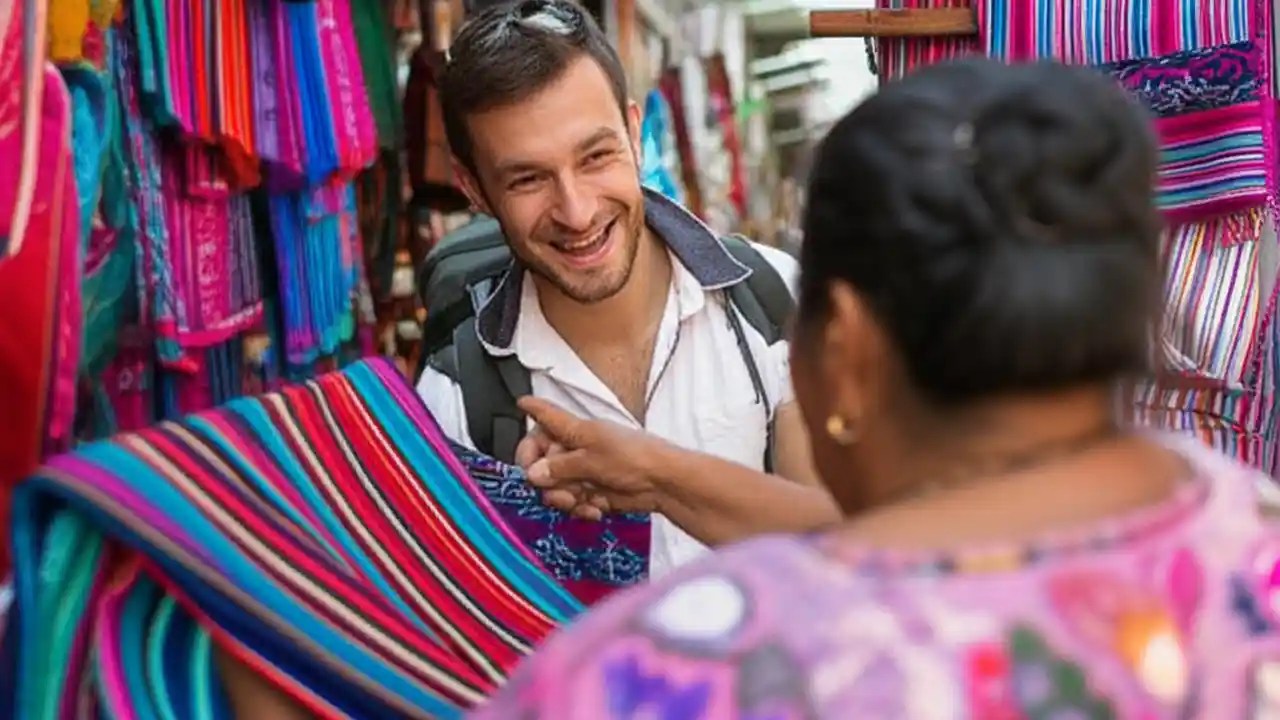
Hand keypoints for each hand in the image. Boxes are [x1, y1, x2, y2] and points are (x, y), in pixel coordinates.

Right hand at [514, 397, 666, 519]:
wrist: (662, 484)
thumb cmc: (632, 459)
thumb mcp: (591, 459)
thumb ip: (560, 467)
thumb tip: (532, 473)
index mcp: (575, 431)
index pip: (548, 417)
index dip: (534, 410)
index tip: (522, 403)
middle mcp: (576, 449)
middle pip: (542, 462)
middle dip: (547, 480)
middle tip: (558, 490)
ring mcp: (584, 471)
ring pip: (555, 487)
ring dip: (564, 498)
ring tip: (580, 501)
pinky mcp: (592, 492)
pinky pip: (572, 503)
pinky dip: (580, 508)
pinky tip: (595, 509)